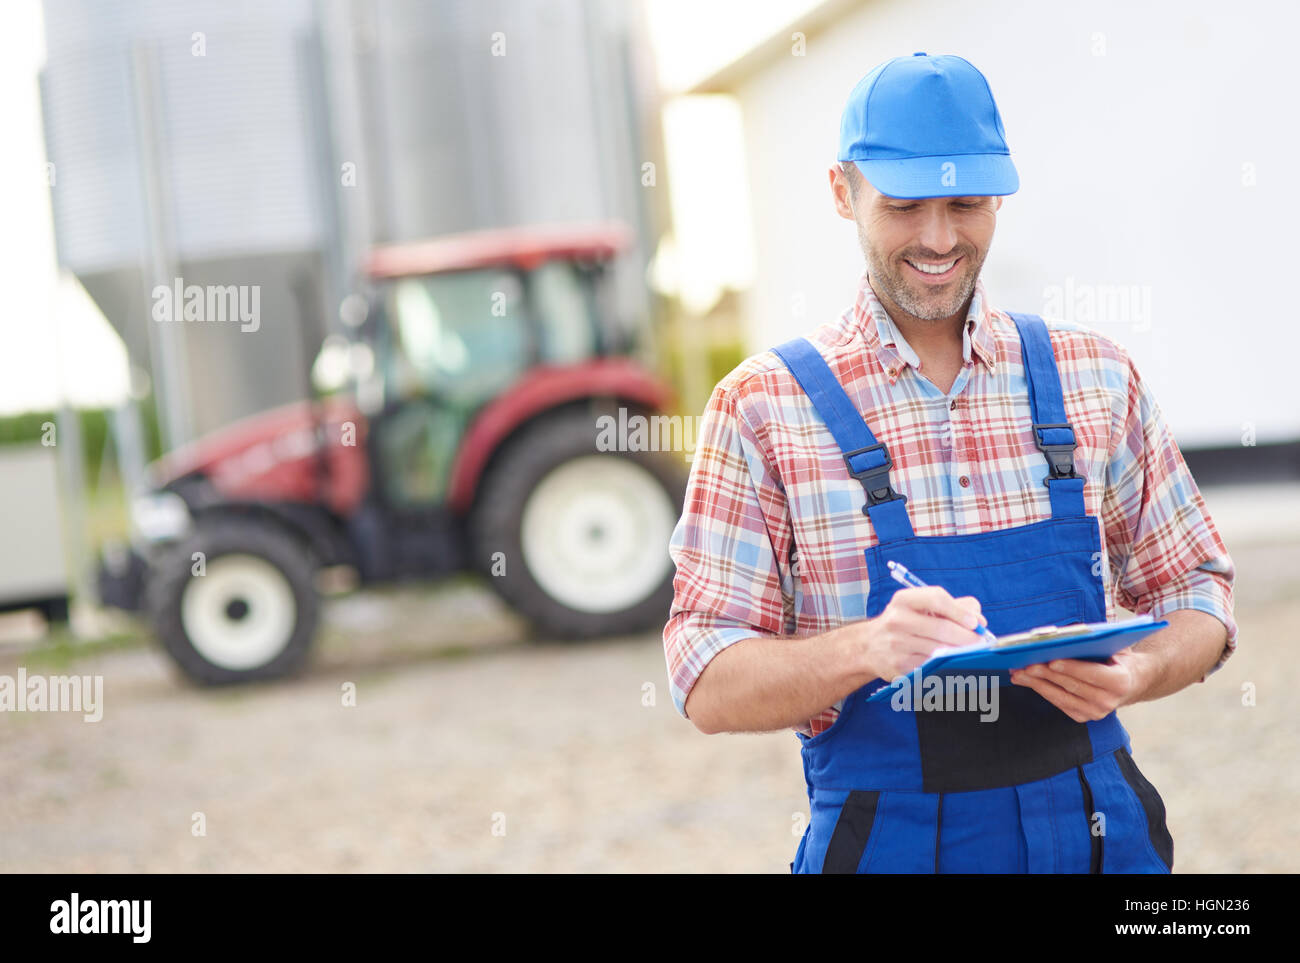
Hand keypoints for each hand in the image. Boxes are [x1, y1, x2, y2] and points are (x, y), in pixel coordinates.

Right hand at [865, 587, 986, 682]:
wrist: (869, 646)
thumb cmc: (905, 623)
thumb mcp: (920, 607)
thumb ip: (953, 606)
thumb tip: (979, 622)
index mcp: (903, 600)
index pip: (936, 598)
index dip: (959, 611)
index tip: (976, 623)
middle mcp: (897, 620)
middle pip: (941, 628)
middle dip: (967, 637)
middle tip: (982, 643)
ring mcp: (896, 645)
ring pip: (939, 650)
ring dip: (960, 653)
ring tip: (974, 653)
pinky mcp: (899, 666)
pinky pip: (930, 666)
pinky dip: (947, 665)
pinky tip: (956, 664)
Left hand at [1009, 648, 1146, 721]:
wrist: (1131, 683)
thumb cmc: (1117, 658)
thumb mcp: (1115, 646)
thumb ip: (1097, 641)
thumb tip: (1066, 635)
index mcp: (1120, 682)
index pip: (1093, 675)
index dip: (1072, 668)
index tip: (1052, 660)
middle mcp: (1109, 701)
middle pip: (1072, 686)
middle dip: (1047, 675)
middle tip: (1026, 664)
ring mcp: (1096, 712)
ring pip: (1061, 696)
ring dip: (1037, 684)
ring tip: (1018, 672)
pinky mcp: (1083, 717)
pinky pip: (1058, 703)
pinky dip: (1040, 690)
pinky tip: (1025, 680)